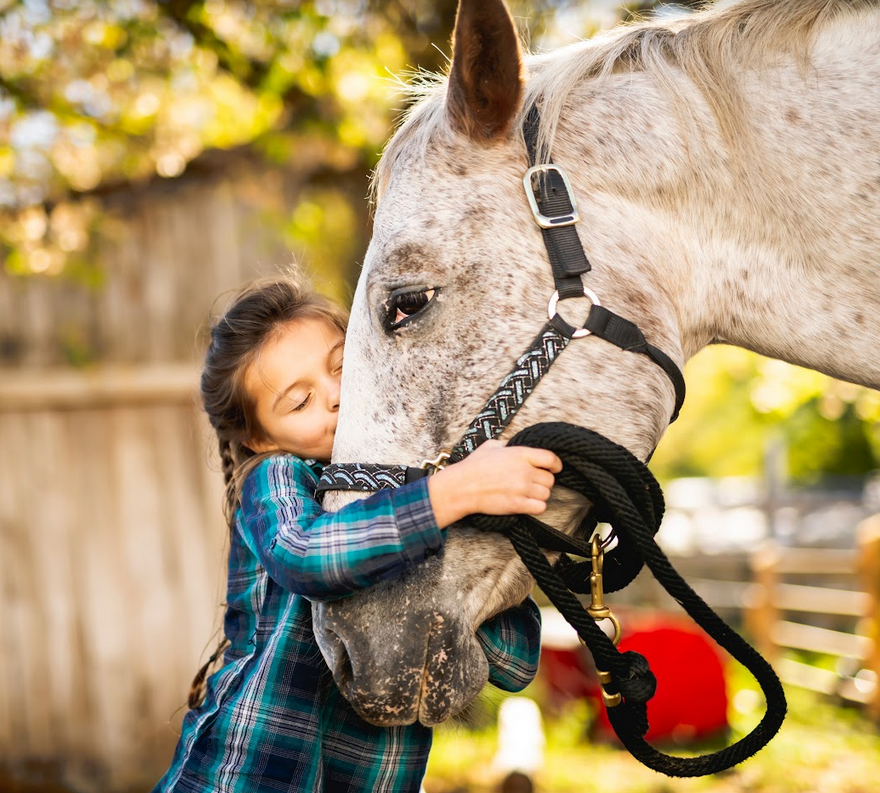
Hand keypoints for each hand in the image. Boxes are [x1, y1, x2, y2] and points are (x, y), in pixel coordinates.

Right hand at [427, 440, 561, 528]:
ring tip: (528, 494)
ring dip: (540, 495)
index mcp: (521, 454)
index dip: (556, 465)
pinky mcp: (518, 504)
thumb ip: (507, 444)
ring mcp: (522, 488)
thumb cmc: (474, 466)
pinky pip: (541, 507)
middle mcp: (525, 470)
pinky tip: (528, 504)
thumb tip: (513, 444)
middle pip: (550, 479)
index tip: (554, 468)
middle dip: (544, 482)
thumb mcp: (491, 446)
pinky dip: (537, 507)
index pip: (551, 458)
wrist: (462, 487)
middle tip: (534, 483)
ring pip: (546, 494)